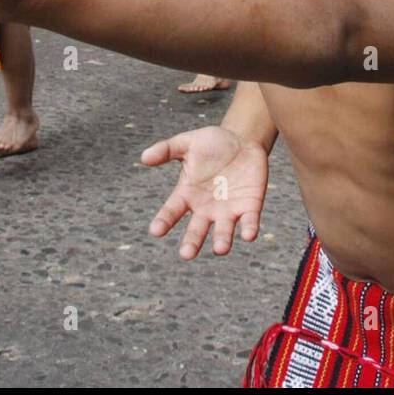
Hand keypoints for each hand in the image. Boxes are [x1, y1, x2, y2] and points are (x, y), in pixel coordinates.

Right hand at [141, 125, 268, 258]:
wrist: (242, 140)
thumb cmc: (211, 143)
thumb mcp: (187, 142)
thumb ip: (166, 149)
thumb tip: (143, 157)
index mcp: (187, 194)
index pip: (172, 211)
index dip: (164, 221)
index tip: (155, 230)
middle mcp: (206, 208)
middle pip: (197, 230)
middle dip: (192, 242)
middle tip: (186, 254)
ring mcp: (228, 210)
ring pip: (224, 232)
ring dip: (222, 241)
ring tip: (220, 249)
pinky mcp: (250, 207)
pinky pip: (249, 221)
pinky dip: (249, 228)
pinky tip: (248, 235)